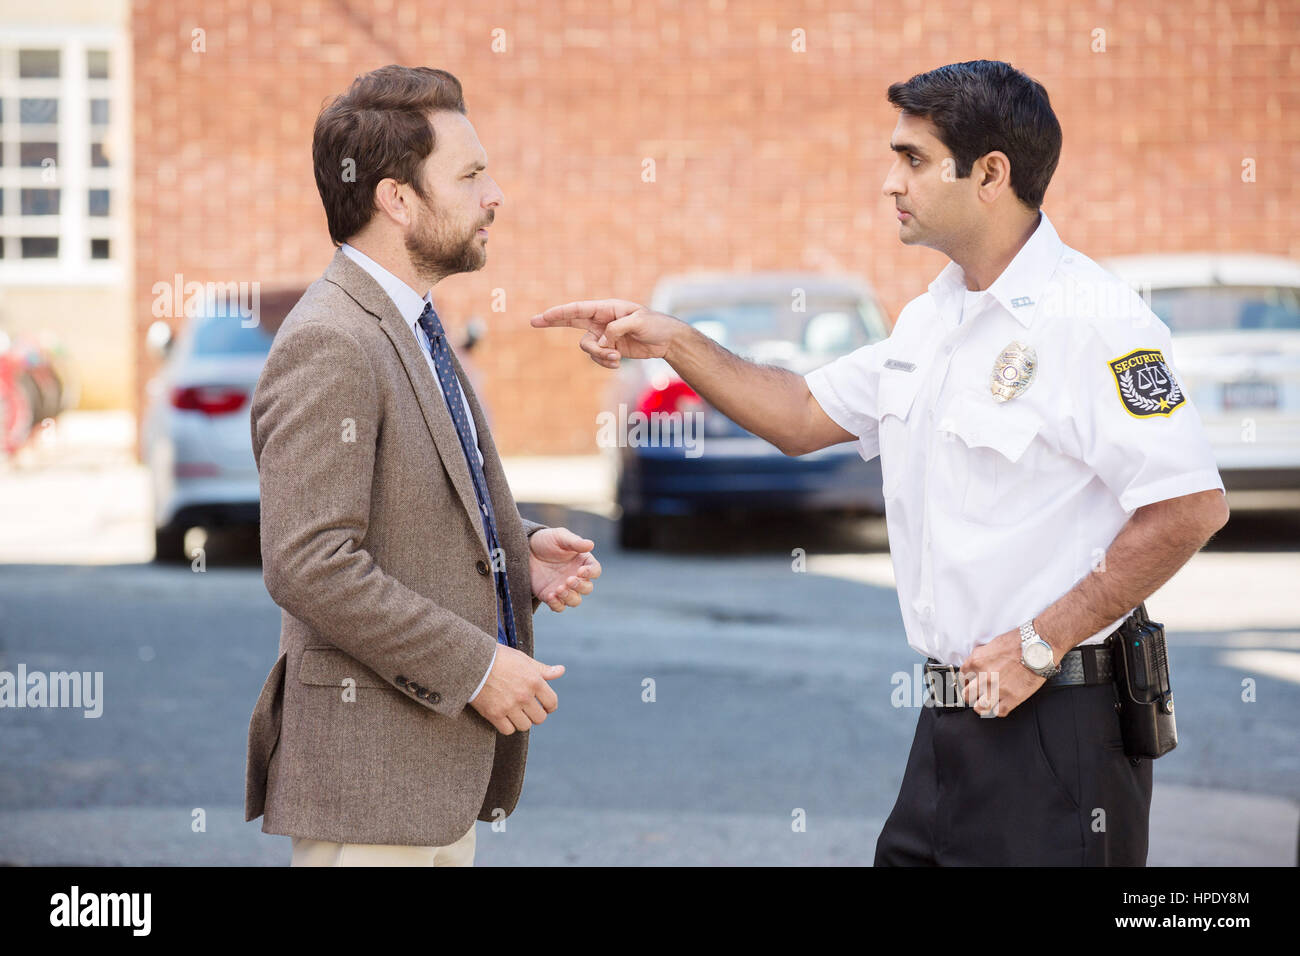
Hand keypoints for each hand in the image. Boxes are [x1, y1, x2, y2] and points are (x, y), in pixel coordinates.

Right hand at [468, 644, 564, 734]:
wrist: (473, 661)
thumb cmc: (499, 658)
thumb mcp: (524, 660)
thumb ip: (543, 669)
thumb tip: (561, 671)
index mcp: (534, 681)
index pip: (552, 703)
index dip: (550, 706)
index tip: (545, 706)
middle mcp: (524, 696)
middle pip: (540, 718)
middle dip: (536, 714)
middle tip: (528, 710)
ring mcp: (509, 706)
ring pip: (525, 726)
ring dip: (522, 721)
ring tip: (515, 713)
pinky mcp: (494, 714)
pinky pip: (508, 730)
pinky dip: (507, 726)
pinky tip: (504, 717)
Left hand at [529, 527, 600, 610]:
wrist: (525, 550)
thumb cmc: (546, 540)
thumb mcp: (560, 537)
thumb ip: (575, 542)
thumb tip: (591, 544)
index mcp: (582, 562)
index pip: (595, 570)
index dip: (591, 573)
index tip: (581, 571)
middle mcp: (576, 577)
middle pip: (587, 588)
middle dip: (580, 586)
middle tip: (569, 580)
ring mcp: (564, 588)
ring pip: (575, 600)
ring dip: (569, 597)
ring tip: (559, 589)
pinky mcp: (550, 596)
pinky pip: (558, 606)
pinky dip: (557, 604)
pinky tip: (550, 596)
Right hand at [530, 299, 681, 368]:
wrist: (666, 340)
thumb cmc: (655, 324)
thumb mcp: (639, 322)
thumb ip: (618, 328)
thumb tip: (601, 341)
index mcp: (607, 308)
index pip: (578, 309)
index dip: (559, 313)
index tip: (543, 316)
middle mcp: (601, 320)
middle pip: (571, 321)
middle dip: (553, 321)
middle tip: (533, 321)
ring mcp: (604, 335)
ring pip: (588, 348)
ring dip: (599, 355)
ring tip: (617, 357)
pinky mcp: (609, 348)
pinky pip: (597, 358)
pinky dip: (605, 362)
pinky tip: (618, 361)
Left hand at [958, 628, 1045, 716]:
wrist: (1038, 647)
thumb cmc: (1019, 642)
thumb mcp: (991, 645)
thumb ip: (981, 658)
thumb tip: (977, 666)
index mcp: (977, 662)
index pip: (962, 676)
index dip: (966, 680)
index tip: (969, 683)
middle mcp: (984, 676)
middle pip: (966, 695)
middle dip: (970, 695)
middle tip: (975, 695)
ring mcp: (998, 688)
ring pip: (979, 707)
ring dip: (981, 706)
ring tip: (984, 703)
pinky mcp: (1012, 697)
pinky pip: (999, 712)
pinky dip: (998, 710)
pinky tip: (1000, 705)